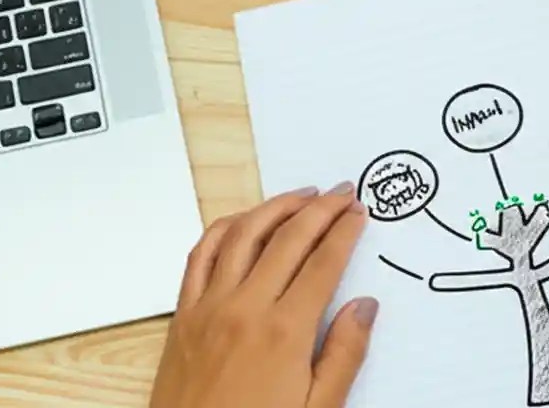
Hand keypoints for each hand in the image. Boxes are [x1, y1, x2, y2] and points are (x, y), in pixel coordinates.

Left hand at [150, 184, 377, 407]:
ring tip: (300, 195)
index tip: (358, 212)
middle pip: (288, 238)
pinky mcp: (183, 314)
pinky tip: (241, 221)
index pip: (323, 263)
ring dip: (274, 207)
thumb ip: (343, 355)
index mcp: (285, 332)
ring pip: (243, 234)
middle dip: (319, 209)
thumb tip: (365, 306)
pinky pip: (200, 255)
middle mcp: (245, 308)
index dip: (344, 231)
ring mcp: (209, 307)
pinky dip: (223, 229)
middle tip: (341, 192)